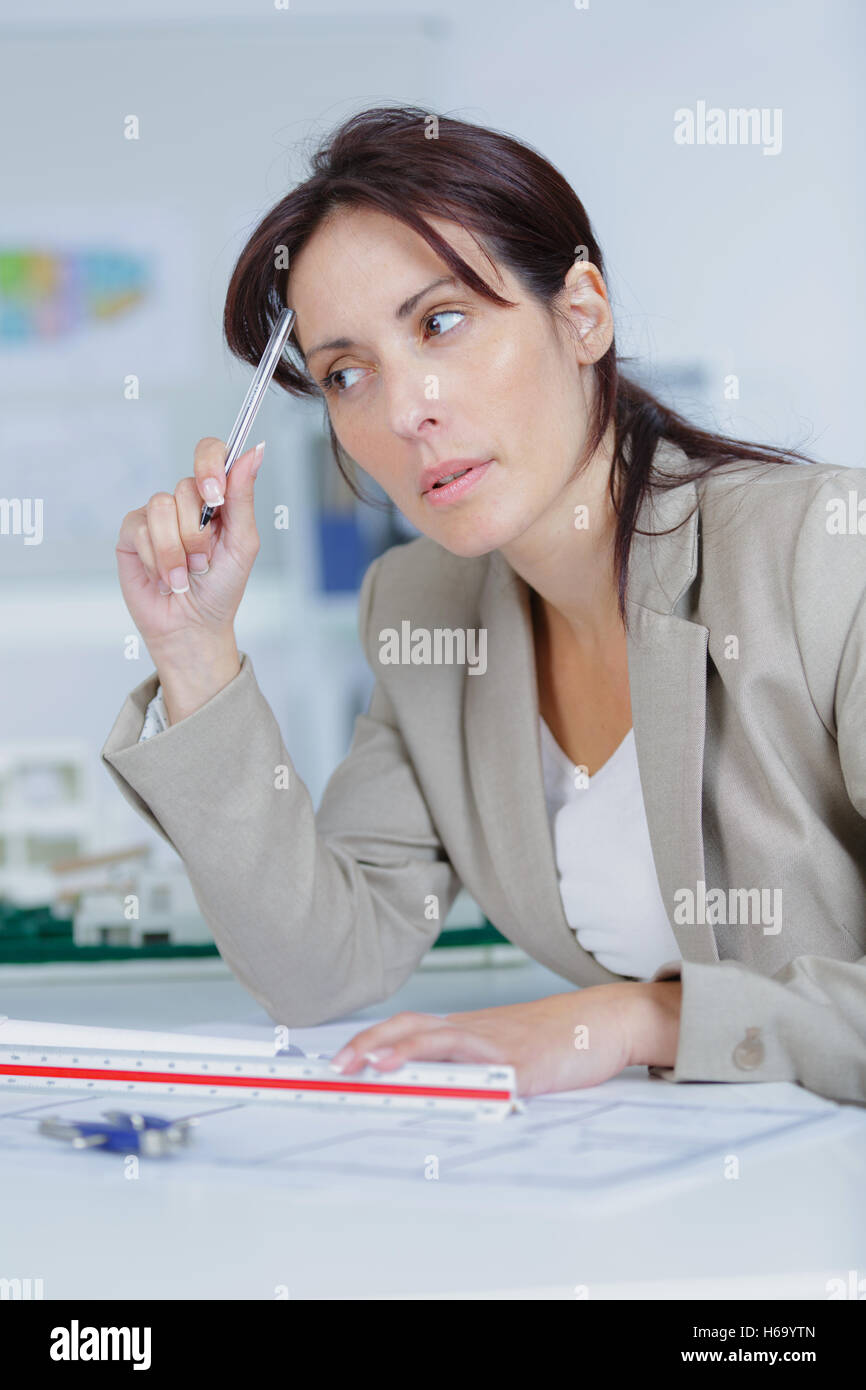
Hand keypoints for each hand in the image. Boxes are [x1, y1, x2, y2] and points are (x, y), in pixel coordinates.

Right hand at [115, 437, 265, 660]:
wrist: (192, 626)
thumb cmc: (221, 588)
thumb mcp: (242, 543)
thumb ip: (243, 497)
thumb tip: (256, 451)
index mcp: (214, 499)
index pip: (209, 453)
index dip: (210, 465)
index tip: (215, 495)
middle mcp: (183, 502)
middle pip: (185, 487)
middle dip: (197, 534)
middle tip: (203, 563)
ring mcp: (155, 516)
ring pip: (161, 508)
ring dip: (177, 552)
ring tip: (184, 577)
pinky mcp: (132, 534)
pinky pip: (141, 530)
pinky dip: (158, 561)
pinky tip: (165, 579)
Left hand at [329, 982, 682, 1096]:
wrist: (602, 1020)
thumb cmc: (552, 1037)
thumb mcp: (501, 1045)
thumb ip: (465, 1062)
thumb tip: (424, 1087)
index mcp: (466, 1029)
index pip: (408, 1026)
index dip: (372, 1038)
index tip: (340, 1056)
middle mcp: (476, 1032)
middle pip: (414, 1028)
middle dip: (373, 1043)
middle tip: (340, 1064)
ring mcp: (501, 1047)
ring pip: (446, 1041)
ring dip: (408, 1052)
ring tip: (377, 1066)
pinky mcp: (528, 1066)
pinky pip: (494, 1072)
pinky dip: (470, 1079)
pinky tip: (455, 1089)